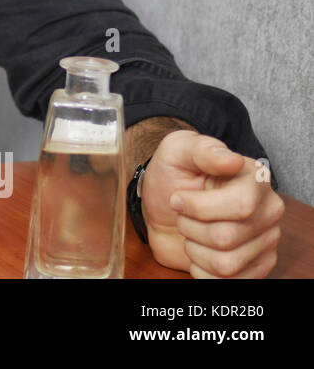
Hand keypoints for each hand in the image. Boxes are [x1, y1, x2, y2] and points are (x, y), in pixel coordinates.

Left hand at [140, 130, 283, 277]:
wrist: (164, 207)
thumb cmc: (172, 177)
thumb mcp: (177, 151)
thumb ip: (201, 150)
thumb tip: (230, 159)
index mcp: (254, 179)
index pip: (240, 207)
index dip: (198, 207)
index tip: (177, 198)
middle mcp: (268, 210)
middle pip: (226, 237)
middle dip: (190, 228)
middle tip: (185, 216)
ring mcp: (265, 240)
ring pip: (225, 264)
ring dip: (194, 250)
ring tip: (192, 232)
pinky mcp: (256, 266)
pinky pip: (228, 282)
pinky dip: (202, 270)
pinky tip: (199, 251)